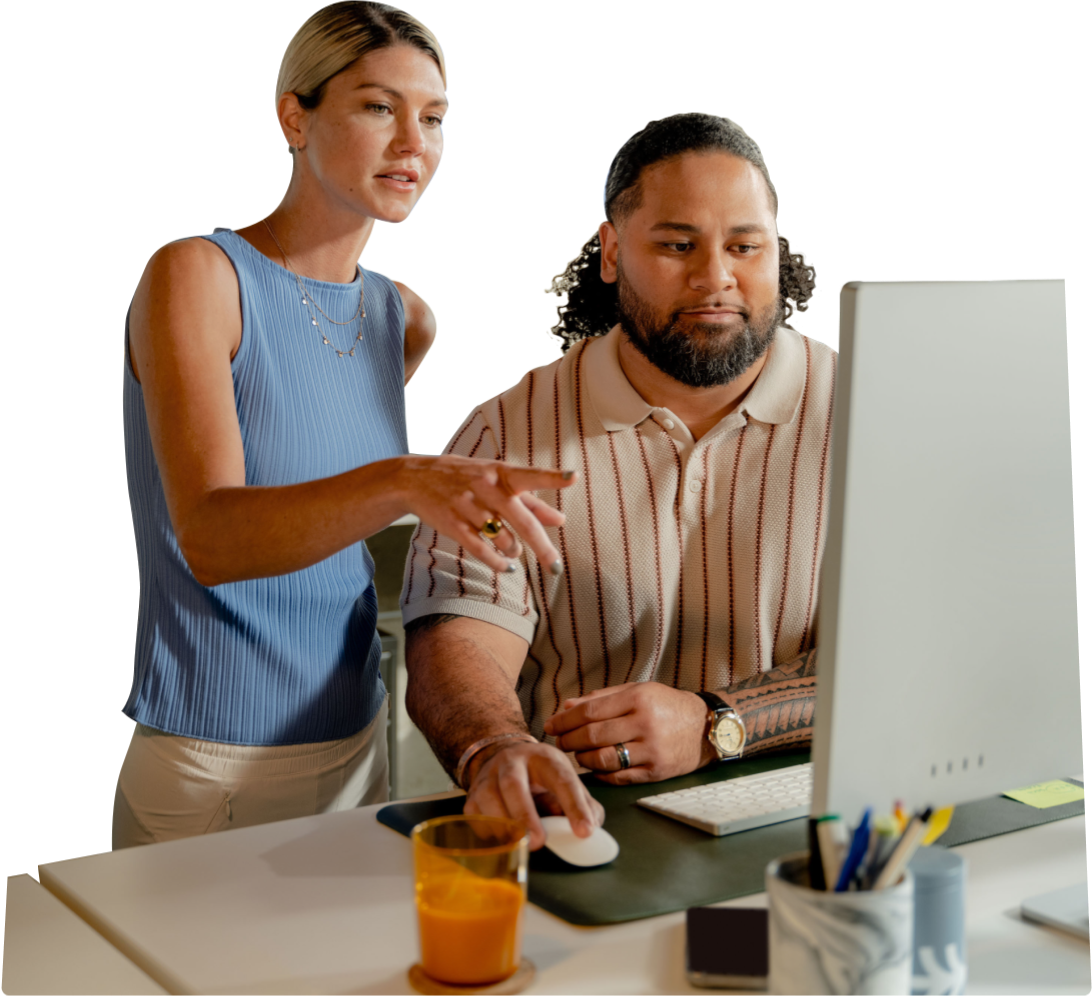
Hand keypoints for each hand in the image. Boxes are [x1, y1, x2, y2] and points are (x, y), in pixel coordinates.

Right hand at [398, 455, 576, 574]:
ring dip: (514, 551)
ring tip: (514, 551)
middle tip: (557, 567)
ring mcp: (469, 507)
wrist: (416, 478)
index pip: (531, 476)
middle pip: (523, 523)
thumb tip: (560, 520)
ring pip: (504, 540)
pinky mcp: (454, 525)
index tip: (573, 477)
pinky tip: (506, 568)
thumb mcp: (497, 480)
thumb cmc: (466, 477)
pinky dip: (497, 563)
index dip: (552, 477)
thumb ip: (530, 501)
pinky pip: (482, 550)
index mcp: (501, 473)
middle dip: (543, 548)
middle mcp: (487, 488)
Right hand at [463, 741, 604, 850]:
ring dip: (504, 826)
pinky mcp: (472, 796)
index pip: (562, 780)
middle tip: (539, 842)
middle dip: (525, 815)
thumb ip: (583, 804)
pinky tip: (504, 840)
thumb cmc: (541, 776)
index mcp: (544, 758)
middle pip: (512, 784)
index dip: (575, 806)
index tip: (584, 831)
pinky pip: (475, 817)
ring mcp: (488, 777)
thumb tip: (590, 830)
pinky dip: (489, 833)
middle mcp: (512, 762)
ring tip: (521, 845)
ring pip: (488, 799)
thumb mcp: (565, 780)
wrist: (504, 757)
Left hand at [543, 682, 713, 784]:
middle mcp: (644, 724)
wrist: (705, 727)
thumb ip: (601, 698)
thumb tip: (566, 707)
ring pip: (603, 759)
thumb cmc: (667, 706)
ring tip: (577, 754)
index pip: (590, 711)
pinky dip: (600, 774)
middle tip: (558, 741)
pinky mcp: (656, 772)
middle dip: (568, 740)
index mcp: (638, 699)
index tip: (551, 725)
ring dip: (582, 759)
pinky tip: (594, 767)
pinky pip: (619, 777)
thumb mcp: (637, 691)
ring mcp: (651, 750)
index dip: (565, 720)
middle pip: (592, 736)